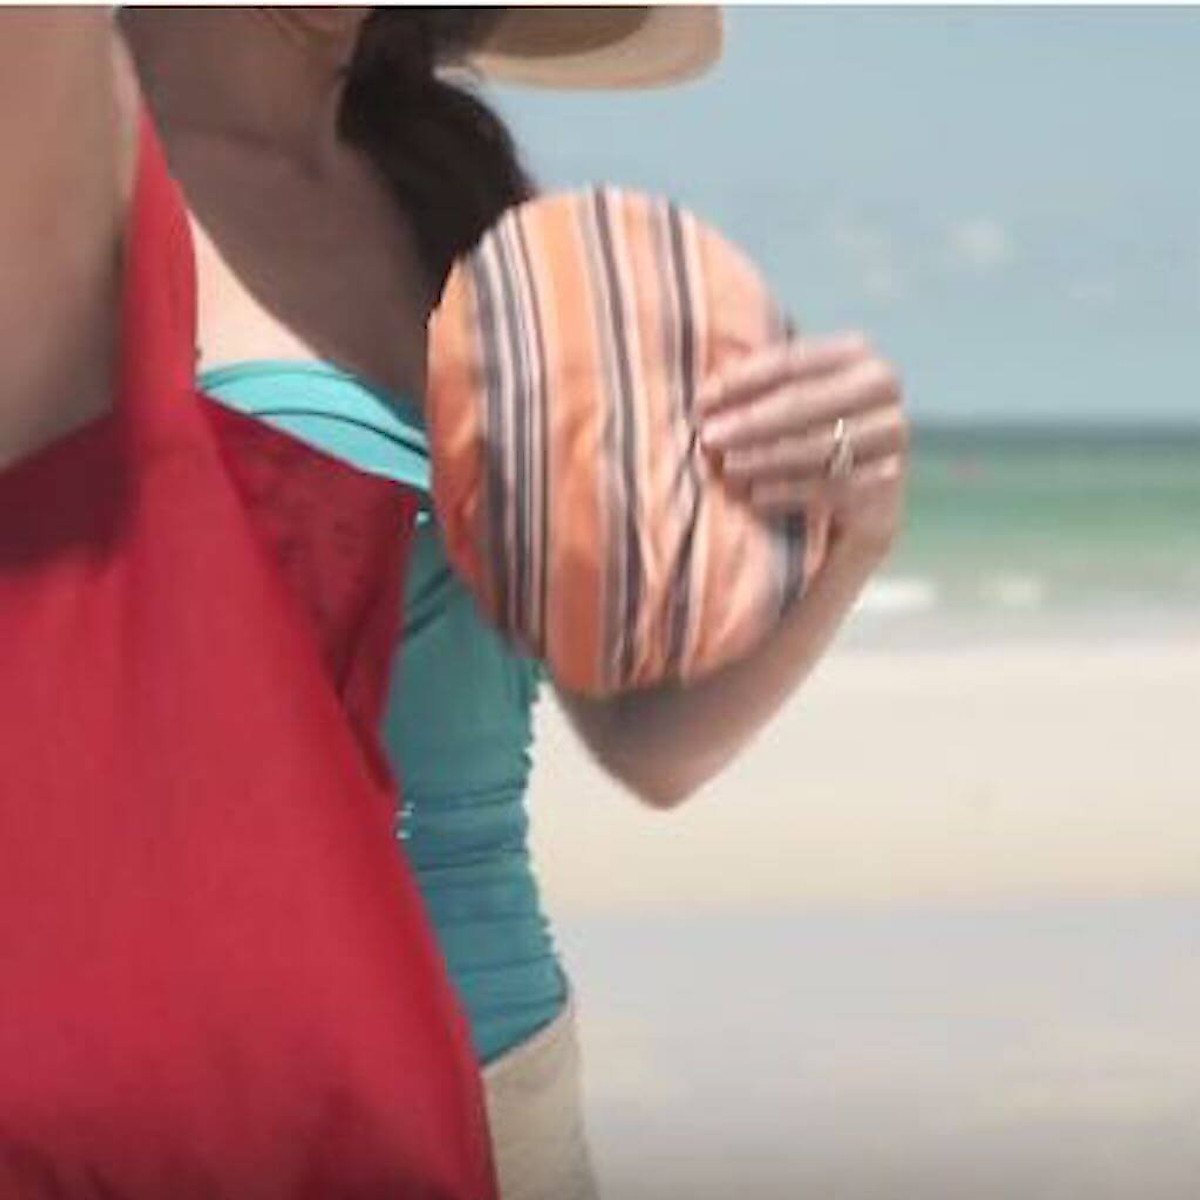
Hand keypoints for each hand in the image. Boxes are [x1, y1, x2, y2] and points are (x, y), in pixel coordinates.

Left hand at [697, 330, 909, 562]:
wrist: (844, 518)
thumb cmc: (799, 449)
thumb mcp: (777, 411)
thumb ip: (751, 391)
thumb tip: (704, 394)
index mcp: (855, 354)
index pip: (790, 362)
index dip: (741, 381)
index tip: (701, 402)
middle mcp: (882, 386)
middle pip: (805, 401)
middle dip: (750, 421)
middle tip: (708, 438)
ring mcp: (893, 436)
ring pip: (819, 445)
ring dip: (764, 457)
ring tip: (726, 468)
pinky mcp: (889, 485)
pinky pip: (833, 486)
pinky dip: (789, 490)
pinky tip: (754, 497)